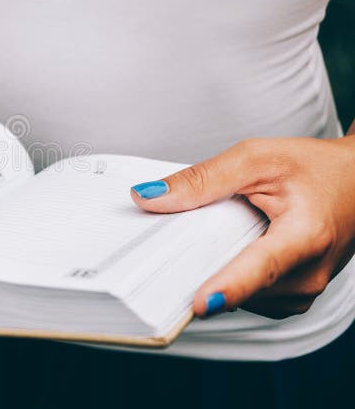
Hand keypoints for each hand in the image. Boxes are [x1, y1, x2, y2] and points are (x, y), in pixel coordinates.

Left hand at [130, 136, 354, 318]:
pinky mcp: (293, 298)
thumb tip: (149, 198)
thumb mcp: (257, 158)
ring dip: (214, 272)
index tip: (200, 304)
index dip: (229, 287)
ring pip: (239, 296)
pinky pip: (248, 297)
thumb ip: (203, 179)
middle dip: (201, 269)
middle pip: (240, 284)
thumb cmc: (312, 167)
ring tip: (211, 237)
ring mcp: (304, 292)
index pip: (262, 267)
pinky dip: (228, 277)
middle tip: (167, 247)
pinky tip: (224, 252)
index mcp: (306, 235)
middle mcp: (309, 274)